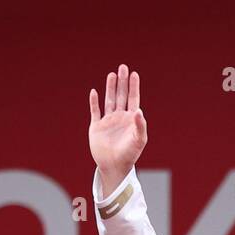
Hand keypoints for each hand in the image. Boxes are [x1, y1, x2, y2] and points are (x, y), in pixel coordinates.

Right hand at [88, 63, 147, 195]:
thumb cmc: (129, 155)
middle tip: (123, 67)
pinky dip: (94, 102)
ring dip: (110, 88)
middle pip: (121, 96)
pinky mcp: (96, 127)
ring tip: (112, 74)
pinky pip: (95, 112)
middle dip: (122, 82)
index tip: (134, 74)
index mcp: (130, 120)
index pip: (133, 99)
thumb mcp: (139, 140)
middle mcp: (119, 118)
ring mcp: (108, 122)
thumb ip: (140, 125)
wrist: (114, 167)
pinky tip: (94, 92)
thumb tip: (139, 110)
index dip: (133, 87)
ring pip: (109, 101)